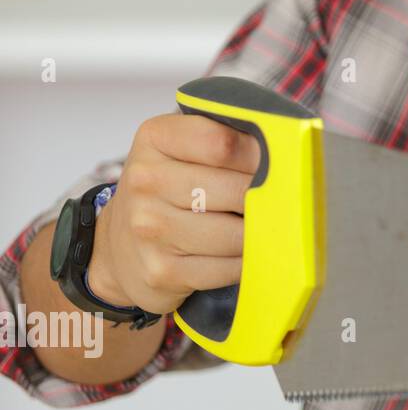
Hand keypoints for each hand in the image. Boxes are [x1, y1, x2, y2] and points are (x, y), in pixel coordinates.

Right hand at [86, 114, 259, 314]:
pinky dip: (243, 263)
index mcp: (156, 138)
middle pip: (236, 190)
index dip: (259, 156)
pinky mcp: (162, 271)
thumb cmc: (166, 191)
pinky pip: (228, 268)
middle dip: (266, 200)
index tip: (276, 165)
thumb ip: (227, 138)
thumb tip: (286, 148)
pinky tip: (238, 254)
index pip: (223, 143)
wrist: (118, 245)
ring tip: (258, 228)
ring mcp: (150, 228)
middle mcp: (146, 180)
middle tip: (279, 202)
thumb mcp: (184, 149)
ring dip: (257, 235)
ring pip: (237, 234)